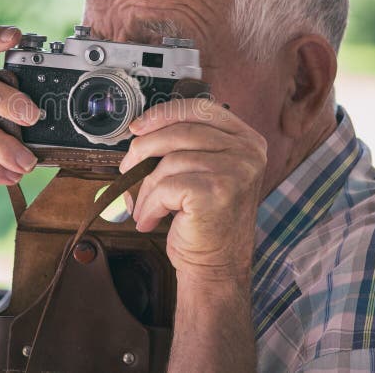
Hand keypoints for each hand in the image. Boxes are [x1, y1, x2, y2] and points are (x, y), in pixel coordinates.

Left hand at [118, 98, 266, 281]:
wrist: (216, 265)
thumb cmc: (205, 220)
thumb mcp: (205, 170)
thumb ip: (187, 144)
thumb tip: (142, 128)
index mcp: (246, 139)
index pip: (200, 109)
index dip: (164, 113)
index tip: (138, 127)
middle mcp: (247, 152)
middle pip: (180, 131)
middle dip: (144, 148)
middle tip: (127, 167)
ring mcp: (235, 171)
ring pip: (170, 161)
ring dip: (148, 187)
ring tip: (147, 206)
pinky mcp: (217, 192)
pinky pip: (166, 186)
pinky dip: (151, 205)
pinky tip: (152, 219)